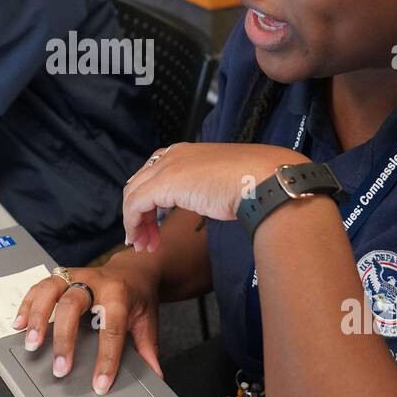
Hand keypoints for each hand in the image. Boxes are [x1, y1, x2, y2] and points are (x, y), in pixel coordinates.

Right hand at [12, 255, 161, 394]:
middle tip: (59, 369)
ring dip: (37, 317)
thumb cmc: (139, 296)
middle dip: (64, 338)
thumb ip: (148, 350)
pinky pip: (39, 286)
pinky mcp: (63, 276)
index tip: (100, 384)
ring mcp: (76, 275)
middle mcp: (95, 281)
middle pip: (73, 305)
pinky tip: (18, 324)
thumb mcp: (148, 321)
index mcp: (120, 294)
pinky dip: (27, 304)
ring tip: (31, 343)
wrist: (136, 267)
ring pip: (50, 290)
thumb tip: (154, 378)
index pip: (112, 329)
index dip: (106, 359)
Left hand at [122, 142, 304, 253]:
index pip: (153, 172)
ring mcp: (167, 167)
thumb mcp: (221, 181)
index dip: (147, 198)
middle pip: (139, 183)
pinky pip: (135, 204)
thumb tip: (206, 200)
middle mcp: (172, 154)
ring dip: (135, 222)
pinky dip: (134, 224)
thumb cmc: (253, 182)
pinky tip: (144, 241)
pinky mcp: (165, 183)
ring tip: (144, 245)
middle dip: (137, 213)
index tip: (150, 222)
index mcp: (185, 151)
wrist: (263, 178)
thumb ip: (205, 186)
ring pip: (133, 195)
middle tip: (143, 239)